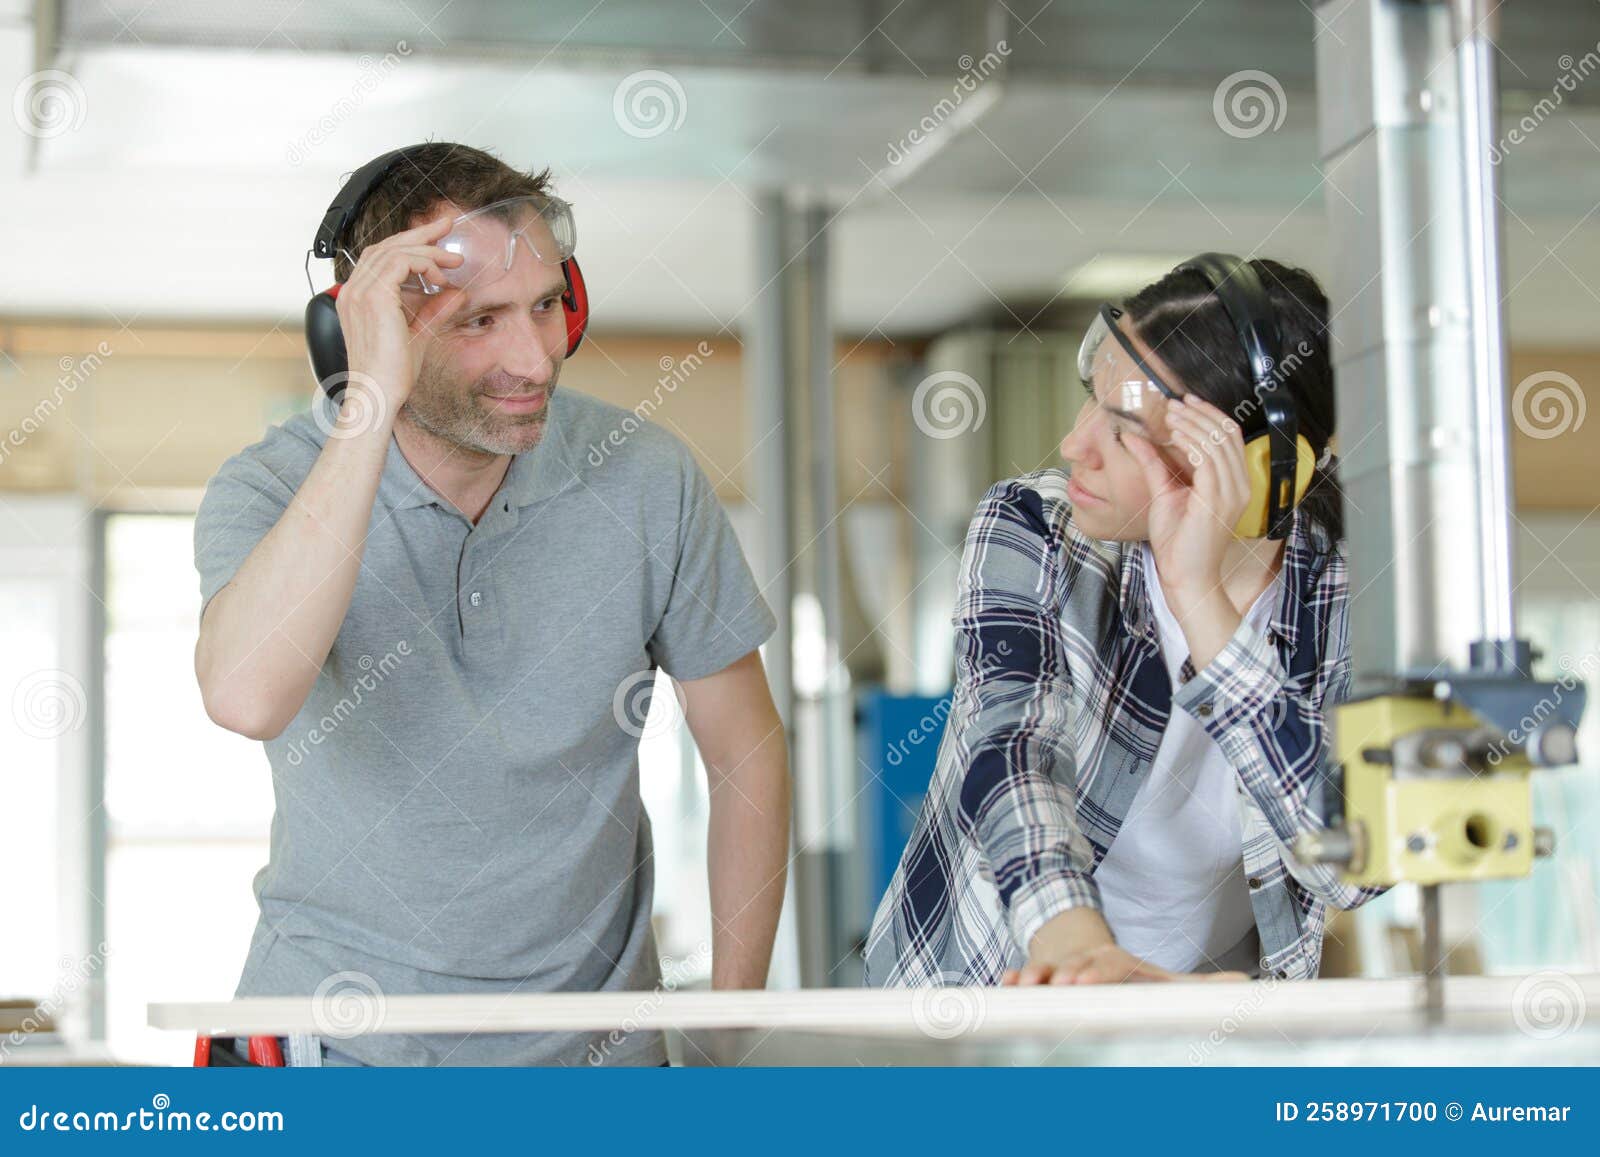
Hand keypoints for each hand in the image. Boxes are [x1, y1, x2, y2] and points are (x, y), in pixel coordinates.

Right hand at [333, 212, 464, 419]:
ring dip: (428, 250)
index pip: (381, 257)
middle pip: (385, 246)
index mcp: (358, 297)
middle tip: (446, 226)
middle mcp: (354, 290)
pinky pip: (400, 263)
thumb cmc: (392, 373)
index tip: (437, 239)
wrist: (379, 394)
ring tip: (453, 259)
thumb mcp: (419, 334)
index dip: (410, 244)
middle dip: (419, 234)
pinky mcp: (373, 297)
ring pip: (395, 251)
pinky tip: (440, 276)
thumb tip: (455, 293)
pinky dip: (423, 263)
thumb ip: (434, 311)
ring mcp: (360, 292)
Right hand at [1000, 908, 1249, 984]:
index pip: (1108, 966)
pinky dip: (1014, 980)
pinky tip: (1005, 987)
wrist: (1083, 951)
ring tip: (1026, 987)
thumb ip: (1203, 988)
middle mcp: (1088, 964)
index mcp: (1118, 966)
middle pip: (1075, 967)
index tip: (1084, 986)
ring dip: (1036, 976)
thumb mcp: (1164, 981)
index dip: (1095, 973)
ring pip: (1047, 970)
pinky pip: (1024, 975)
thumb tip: (1247, 985)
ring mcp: (1060, 969)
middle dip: (1066, 974)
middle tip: (1061, 986)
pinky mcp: (1039, 976)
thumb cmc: (1129, 978)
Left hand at [1123, 396, 1250, 606]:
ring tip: (1171, 415)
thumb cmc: (1178, 542)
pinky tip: (1175, 435)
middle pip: (1228, 433)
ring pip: (1219, 442)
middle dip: (1200, 413)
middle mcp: (1239, 485)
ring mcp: (1232, 492)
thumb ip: (1154, 464)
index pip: (1229, 437)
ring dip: (1193, 424)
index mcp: (1232, 482)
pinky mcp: (1217, 500)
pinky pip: (1210, 461)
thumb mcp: (1164, 493)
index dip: (1208, 415)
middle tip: (1175, 403)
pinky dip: (1192, 443)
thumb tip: (1135, 437)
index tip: (1183, 402)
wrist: (1185, 576)